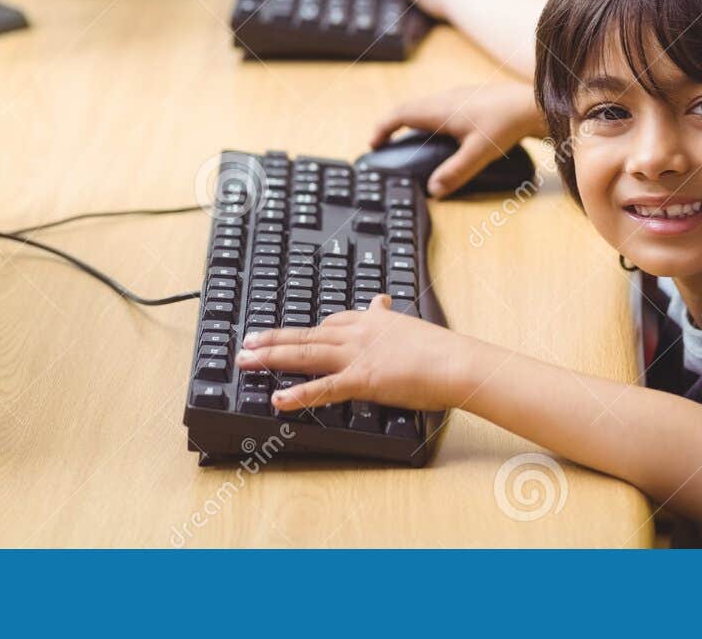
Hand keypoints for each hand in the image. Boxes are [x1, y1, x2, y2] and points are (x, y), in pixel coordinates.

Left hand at [235, 296, 474, 412]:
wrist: (455, 361)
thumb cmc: (440, 349)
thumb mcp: (409, 324)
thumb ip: (388, 317)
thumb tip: (379, 300)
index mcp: (369, 320)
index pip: (329, 323)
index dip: (306, 332)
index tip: (288, 334)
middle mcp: (357, 333)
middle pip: (306, 335)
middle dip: (273, 340)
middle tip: (246, 343)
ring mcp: (356, 356)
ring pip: (305, 354)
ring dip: (271, 357)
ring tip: (245, 361)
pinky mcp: (362, 380)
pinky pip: (324, 388)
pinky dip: (298, 395)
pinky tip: (277, 400)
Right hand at [372, 82, 542, 196]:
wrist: (533, 103)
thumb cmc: (507, 124)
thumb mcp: (479, 153)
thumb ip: (455, 173)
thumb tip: (433, 190)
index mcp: (441, 110)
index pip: (400, 115)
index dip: (383, 128)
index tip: (374, 144)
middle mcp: (445, 99)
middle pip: (409, 108)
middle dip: (392, 125)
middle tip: (384, 142)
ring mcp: (458, 96)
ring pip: (424, 106)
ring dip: (410, 120)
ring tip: (409, 139)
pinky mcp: (471, 98)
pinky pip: (439, 106)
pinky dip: (428, 119)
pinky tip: (441, 134)